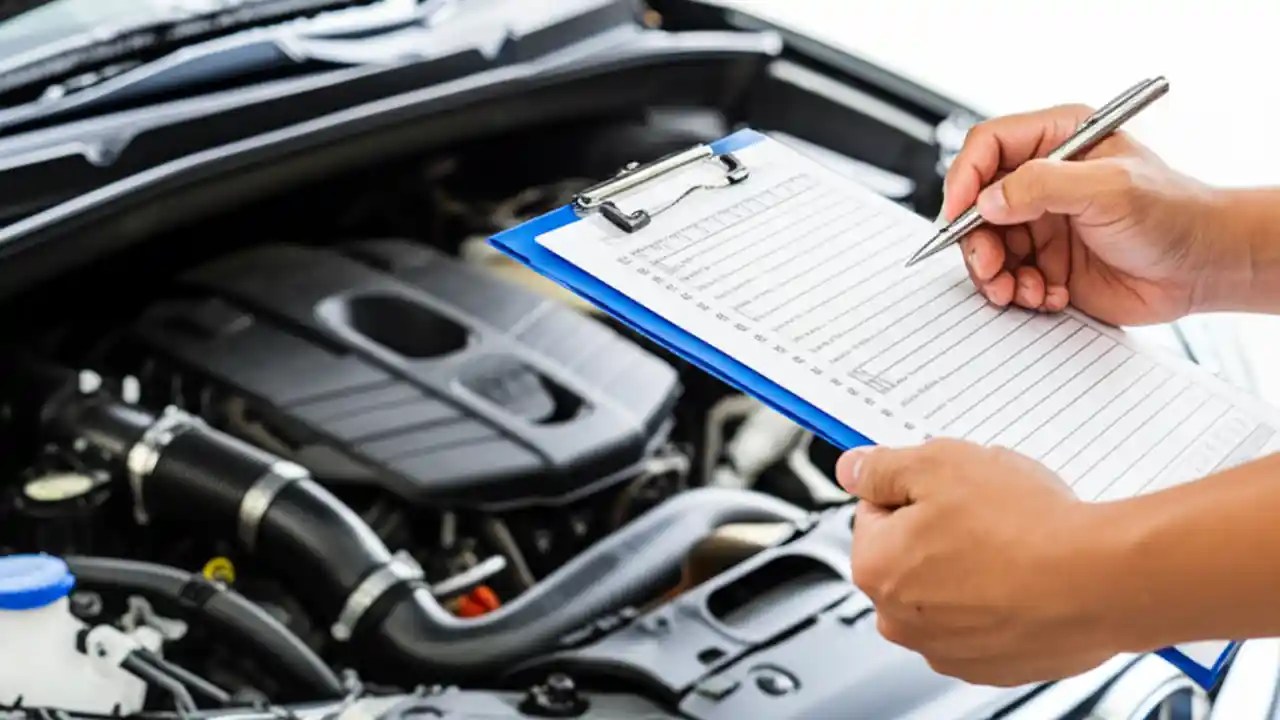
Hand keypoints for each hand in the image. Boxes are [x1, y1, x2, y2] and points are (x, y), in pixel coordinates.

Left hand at [835, 439, 1120, 686]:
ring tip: (1015, 543)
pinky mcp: (992, 666)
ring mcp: (947, 649)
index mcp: (875, 568)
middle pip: (909, 554)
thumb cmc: (1022, 526)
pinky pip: (985, 620)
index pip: (875, 511)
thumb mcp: (938, 464)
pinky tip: (1029, 577)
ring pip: (947, 588)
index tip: (949, 488)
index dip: (915, 489)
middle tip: (985, 512)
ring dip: (971, 564)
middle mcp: (901, 620)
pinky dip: (1000, 599)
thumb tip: (852, 469)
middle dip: (940, 529)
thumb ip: (881, 467)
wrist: (1101, 580)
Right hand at [945, 104, 1222, 325]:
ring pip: (987, 246)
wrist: (1202, 269)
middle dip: (977, 241)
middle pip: (977, 204)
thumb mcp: (1109, 189)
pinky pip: (1008, 278)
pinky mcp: (1045, 262)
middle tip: (991, 267)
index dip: (965, 179)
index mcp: (1057, 140)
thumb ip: (1043, 186)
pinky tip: (1049, 296)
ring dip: (996, 275)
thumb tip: (988, 200)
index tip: (958, 215)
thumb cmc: (1173, 214)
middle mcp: (1042, 180)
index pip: (988, 147)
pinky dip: (1019, 293)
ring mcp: (1041, 223)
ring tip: (1022, 291)